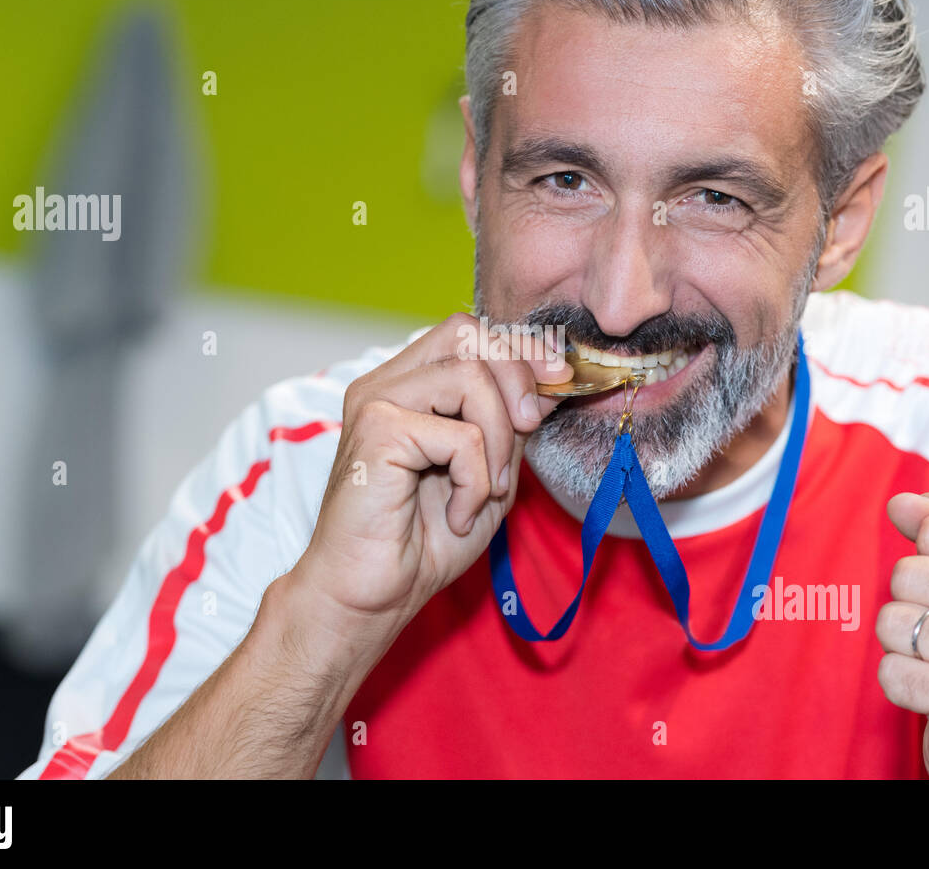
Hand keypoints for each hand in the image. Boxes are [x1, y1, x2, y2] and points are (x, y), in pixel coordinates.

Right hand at [297, 312, 570, 622]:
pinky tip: (457, 515)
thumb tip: (551, 379)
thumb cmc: (423, 542)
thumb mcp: (490, 473)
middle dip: (517, 379)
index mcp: (408, 385)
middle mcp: (386, 383)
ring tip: (486, 491)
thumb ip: (511, 424)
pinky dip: (475, 482)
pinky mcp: (376, 429)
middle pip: (468, 332)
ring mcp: (376, 401)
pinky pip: (460, 436)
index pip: (469, 331)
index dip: (522, 350)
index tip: (557, 385)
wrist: (370, 598)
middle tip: (528, 431)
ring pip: (470, 377)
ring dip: (497, 441)